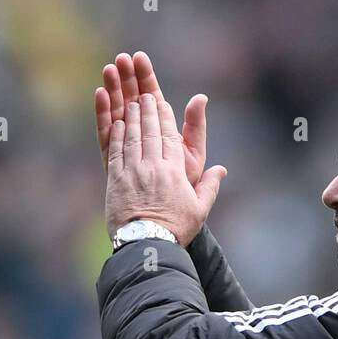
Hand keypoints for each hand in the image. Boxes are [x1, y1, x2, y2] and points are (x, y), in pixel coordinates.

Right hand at [94, 51, 210, 188]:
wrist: (163, 223)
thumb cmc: (182, 190)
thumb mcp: (193, 157)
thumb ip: (195, 129)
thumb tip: (201, 98)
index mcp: (162, 134)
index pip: (154, 100)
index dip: (147, 78)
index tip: (140, 57)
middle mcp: (143, 138)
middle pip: (134, 102)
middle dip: (128, 79)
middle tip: (122, 57)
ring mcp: (126, 147)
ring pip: (119, 113)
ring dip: (114, 90)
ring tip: (109, 68)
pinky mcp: (112, 159)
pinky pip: (106, 133)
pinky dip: (103, 114)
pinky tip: (100, 94)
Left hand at [105, 94, 225, 246]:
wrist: (148, 245)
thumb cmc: (176, 229)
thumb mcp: (200, 209)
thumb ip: (210, 186)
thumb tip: (222, 170)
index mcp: (175, 171)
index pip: (169, 136)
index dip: (163, 117)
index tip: (160, 101)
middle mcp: (153, 166)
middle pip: (149, 131)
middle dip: (146, 109)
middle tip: (144, 94)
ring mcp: (132, 171)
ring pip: (132, 137)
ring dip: (130, 117)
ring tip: (130, 102)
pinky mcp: (115, 180)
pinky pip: (115, 151)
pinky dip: (116, 135)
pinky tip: (117, 124)